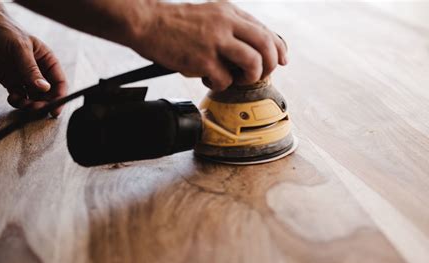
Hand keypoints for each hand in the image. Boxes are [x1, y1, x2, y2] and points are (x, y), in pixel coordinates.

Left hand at [0, 11, 66, 116]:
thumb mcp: (20, 49)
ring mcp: (25, 77)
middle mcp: (39, 71)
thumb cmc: (5, 31)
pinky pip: (20, 97)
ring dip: (30, 105)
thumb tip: (44, 88)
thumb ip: (31, 69)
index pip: (59, 82)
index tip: (55, 110)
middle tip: (35, 109)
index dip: (60, 97)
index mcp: (48, 60)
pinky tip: (12, 98)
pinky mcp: (12, 82)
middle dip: (43, 104)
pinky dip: (17, 102)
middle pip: (48, 94)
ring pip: (34, 98)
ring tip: (21, 103)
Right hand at [132, 2, 287, 90]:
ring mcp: (215, 42)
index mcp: (229, 12)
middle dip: (271, 64)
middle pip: (266, 45)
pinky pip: (225, 80)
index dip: (278, 49)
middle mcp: (226, 24)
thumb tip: (253, 47)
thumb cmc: (176, 23)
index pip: (265, 31)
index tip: (281, 61)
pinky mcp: (202, 60)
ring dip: (251, 76)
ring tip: (238, 79)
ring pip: (252, 62)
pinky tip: (210, 79)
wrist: (147, 23)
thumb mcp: (210, 14)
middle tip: (263, 74)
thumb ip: (232, 26)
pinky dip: (221, 84)